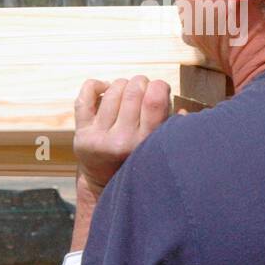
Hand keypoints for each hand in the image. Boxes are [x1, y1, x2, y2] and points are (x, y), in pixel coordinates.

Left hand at [73, 75, 172, 194]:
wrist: (105, 182)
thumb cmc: (138, 156)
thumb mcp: (159, 146)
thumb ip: (172, 128)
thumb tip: (182, 111)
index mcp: (145, 142)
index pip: (154, 100)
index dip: (159, 86)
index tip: (159, 91)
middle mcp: (122, 140)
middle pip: (133, 90)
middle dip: (141, 83)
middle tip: (142, 90)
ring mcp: (98, 136)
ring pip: (113, 90)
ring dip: (122, 85)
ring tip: (126, 94)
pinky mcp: (81, 132)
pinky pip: (85, 95)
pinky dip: (96, 85)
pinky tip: (105, 89)